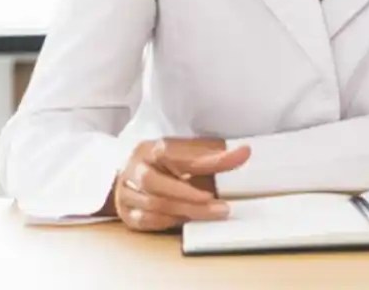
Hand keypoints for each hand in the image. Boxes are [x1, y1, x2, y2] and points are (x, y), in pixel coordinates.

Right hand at [112, 137, 250, 232]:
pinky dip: (169, 221)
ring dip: (187, 211)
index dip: (212, 160)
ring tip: (213, 212)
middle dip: (191, 197)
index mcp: (152, 148)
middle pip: (159, 184)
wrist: (128, 176)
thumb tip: (242, 153)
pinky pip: (148, 220)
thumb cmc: (163, 164)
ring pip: (154, 205)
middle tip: (222, 206)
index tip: (241, 156)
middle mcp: (135, 168)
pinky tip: (187, 219)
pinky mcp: (127, 213)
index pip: (182, 155)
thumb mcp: (185, 153)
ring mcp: (127, 192)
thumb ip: (209, 155)